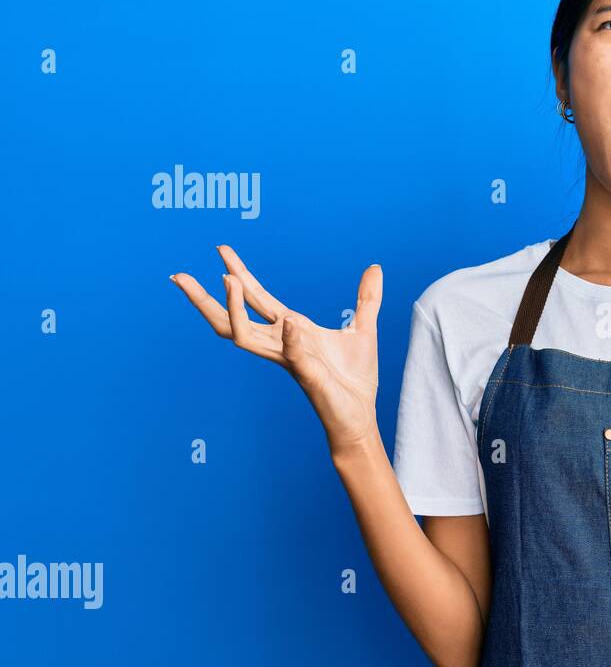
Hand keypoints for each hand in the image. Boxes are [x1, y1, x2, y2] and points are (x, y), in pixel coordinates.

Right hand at [170, 245, 382, 451]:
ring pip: (245, 336)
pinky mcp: (308, 376)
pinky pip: (293, 353)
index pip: (257, 298)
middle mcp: (281, 345)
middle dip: (204, 298)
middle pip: (232, 318)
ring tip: (227, 280)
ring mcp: (290, 360)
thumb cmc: (355, 378)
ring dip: (234, 309)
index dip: (239, 274)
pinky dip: (290, 337)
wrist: (360, 417)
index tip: (221, 250)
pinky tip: (288, 320)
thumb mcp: (363, 329)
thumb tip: (375, 267)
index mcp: (292, 330)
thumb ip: (366, 298)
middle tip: (179, 275)